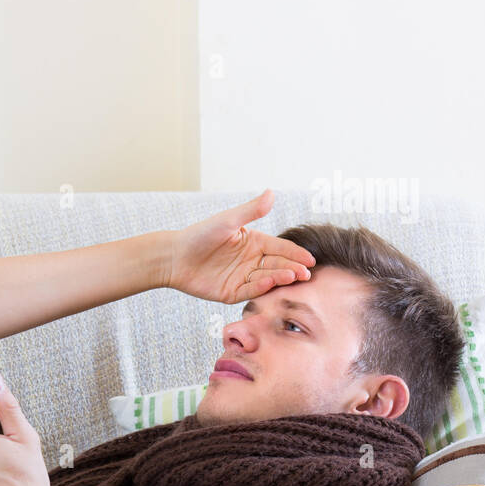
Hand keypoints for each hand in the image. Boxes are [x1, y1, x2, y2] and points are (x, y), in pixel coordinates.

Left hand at [165, 190, 315, 302]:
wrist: (174, 256)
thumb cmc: (200, 235)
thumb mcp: (228, 221)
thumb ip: (251, 210)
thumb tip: (271, 192)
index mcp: (255, 243)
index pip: (280, 248)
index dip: (295, 254)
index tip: (310, 259)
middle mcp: (252, 261)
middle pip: (277, 265)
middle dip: (293, 269)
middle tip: (306, 273)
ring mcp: (243, 278)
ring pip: (267, 279)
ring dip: (280, 278)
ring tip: (292, 277)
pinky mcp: (231, 293)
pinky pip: (249, 291)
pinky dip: (259, 288)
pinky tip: (269, 283)